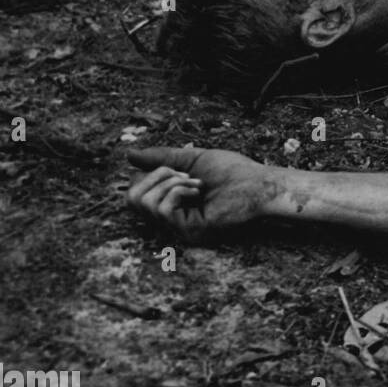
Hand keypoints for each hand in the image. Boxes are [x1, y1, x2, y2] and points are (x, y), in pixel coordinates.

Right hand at [126, 146, 273, 241]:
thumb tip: (129, 155)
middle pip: (131, 199)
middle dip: (156, 175)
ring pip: (143, 202)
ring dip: (169, 181)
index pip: (135, 193)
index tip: (176, 168)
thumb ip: (161, 159)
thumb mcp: (191, 159)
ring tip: (196, 183)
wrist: (258, 184)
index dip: (148, 174)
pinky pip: (162, 208)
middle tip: (185, 174)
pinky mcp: (187, 231)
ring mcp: (178, 228)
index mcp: (172, 203)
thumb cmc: (232, 171)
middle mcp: (172, 219)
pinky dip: (177, 190)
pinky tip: (198, 190)